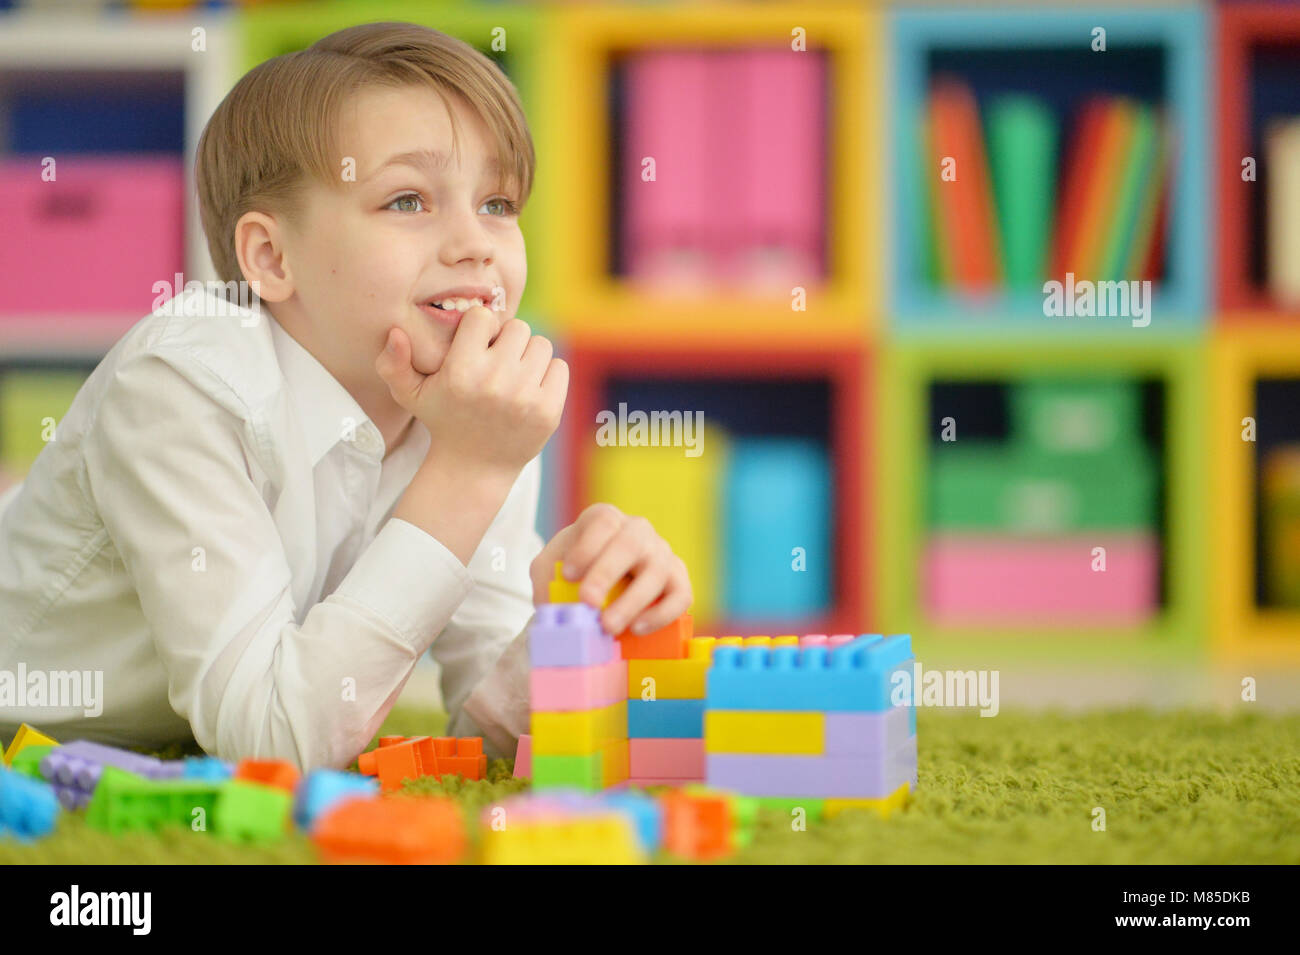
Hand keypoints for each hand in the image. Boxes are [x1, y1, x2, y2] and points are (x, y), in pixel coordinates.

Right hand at [374, 307, 567, 477]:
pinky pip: (559, 367)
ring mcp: (525, 397)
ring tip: (514, 375)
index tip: (476, 347)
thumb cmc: (444, 421)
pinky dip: (548, 374)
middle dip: (508, 341)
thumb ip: (393, 364)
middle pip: (518, 328)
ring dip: (529, 356)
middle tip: (497, 361)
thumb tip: (396, 332)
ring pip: (541, 345)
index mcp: (461, 371)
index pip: (483, 317)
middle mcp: (494, 381)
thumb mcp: (411, 395)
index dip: (480, 329)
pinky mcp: (548, 410)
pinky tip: (530, 388)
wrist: (475, 467)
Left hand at [529, 503, 692, 636]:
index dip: (587, 546)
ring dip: (632, 601)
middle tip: (588, 601)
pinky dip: (661, 614)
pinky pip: (680, 595)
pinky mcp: (678, 580)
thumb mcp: (551, 568)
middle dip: (607, 573)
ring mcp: (661, 554)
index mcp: (606, 520)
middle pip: (629, 544)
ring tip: (608, 626)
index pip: (602, 522)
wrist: (598, 584)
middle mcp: (638, 531)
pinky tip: (638, 628)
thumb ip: (547, 581)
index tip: (568, 573)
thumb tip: (553, 610)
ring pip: (656, 571)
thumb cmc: (575, 570)